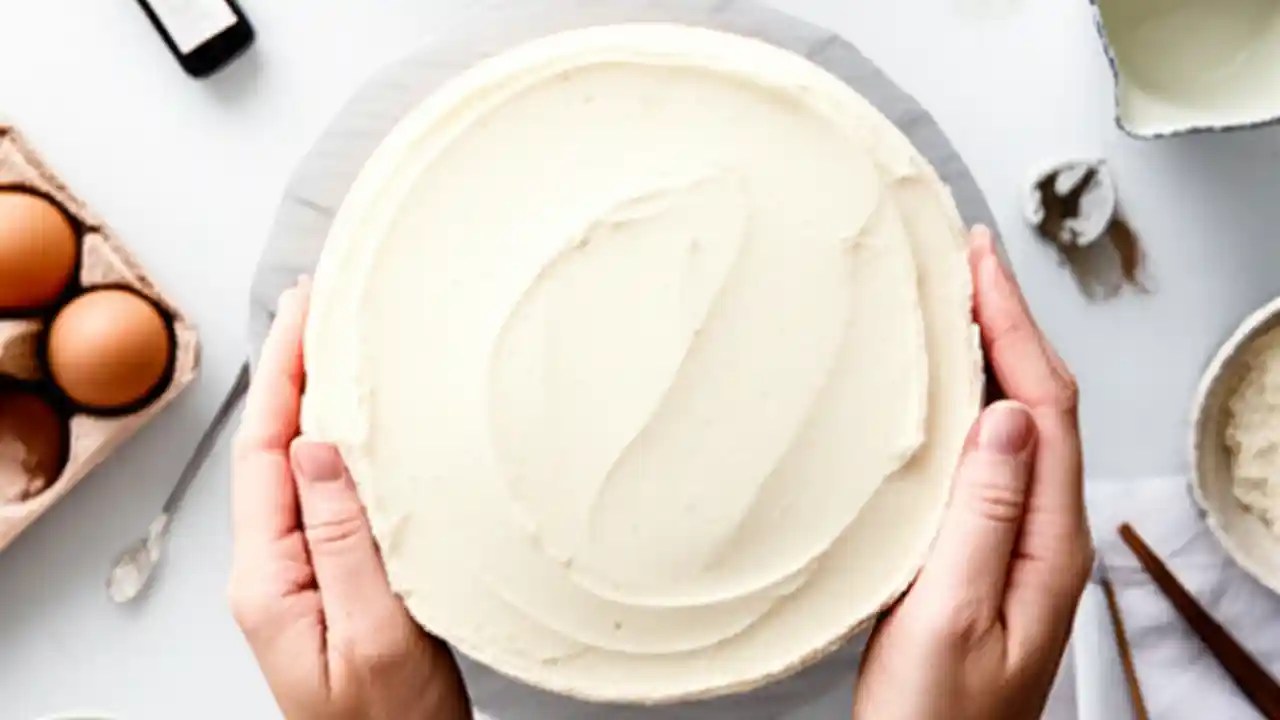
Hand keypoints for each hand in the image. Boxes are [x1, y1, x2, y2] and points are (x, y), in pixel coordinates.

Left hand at [227, 279, 470, 719]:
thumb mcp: (374, 637)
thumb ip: (344, 544)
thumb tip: (317, 450)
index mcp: (270, 580)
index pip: (265, 454)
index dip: (282, 375)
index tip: (303, 312)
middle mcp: (277, 569)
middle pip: (274, 449)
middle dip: (293, 370)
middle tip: (318, 303)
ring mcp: (305, 573)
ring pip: (301, 466)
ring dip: (316, 400)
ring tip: (339, 343)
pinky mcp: (337, 577)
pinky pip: (332, 492)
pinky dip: (346, 441)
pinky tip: (366, 422)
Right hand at [853, 227, 1093, 719]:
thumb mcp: (950, 618)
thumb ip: (982, 519)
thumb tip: (1006, 418)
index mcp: (1045, 547)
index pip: (1045, 408)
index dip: (1013, 326)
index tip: (981, 262)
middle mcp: (1041, 538)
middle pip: (1041, 405)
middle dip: (1008, 322)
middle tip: (967, 259)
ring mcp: (1014, 545)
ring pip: (1015, 426)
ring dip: (991, 356)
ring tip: (956, 302)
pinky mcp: (980, 552)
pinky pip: (985, 456)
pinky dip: (967, 403)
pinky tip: (940, 393)